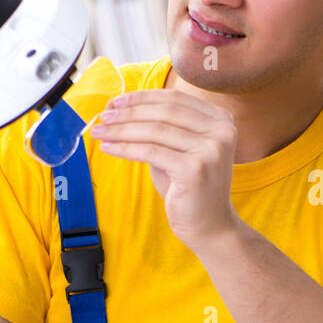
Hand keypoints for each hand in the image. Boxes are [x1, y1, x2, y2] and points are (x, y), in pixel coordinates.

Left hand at [89, 89, 239, 250]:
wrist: (209, 225)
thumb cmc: (189, 187)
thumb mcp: (178, 149)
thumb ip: (160, 128)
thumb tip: (119, 110)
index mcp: (222, 120)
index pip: (175, 99)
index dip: (142, 98)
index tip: (115, 102)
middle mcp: (222, 131)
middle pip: (165, 112)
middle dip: (129, 113)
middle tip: (103, 117)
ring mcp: (211, 150)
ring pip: (155, 131)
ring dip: (121, 130)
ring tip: (100, 132)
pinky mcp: (195, 169)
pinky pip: (151, 152)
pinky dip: (125, 148)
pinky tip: (108, 148)